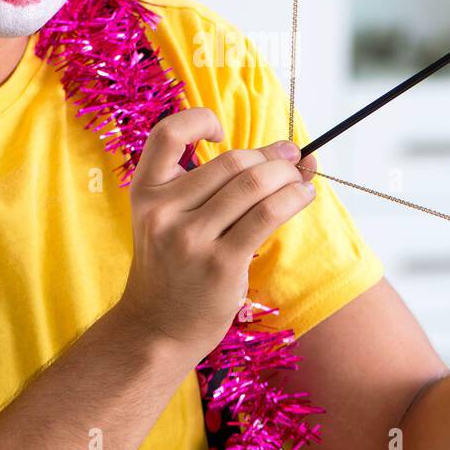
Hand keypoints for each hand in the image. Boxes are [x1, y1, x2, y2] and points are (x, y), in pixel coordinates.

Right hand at [117, 107, 315, 358]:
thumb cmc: (172, 268)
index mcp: (146, 193)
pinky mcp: (221, 264)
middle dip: (271, 155)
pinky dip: (294, 198)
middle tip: (291, 158)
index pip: (167, 134)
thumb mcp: (170, 221)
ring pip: (254, 184)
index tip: (222, 133)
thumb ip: (212, 185)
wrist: (156, 329)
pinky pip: (267, 215)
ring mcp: (191, 239)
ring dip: (288, 176)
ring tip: (300, 180)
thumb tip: (292, 150)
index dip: (199, 120)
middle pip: (232, 162)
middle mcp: (163, 212)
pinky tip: (303, 197)